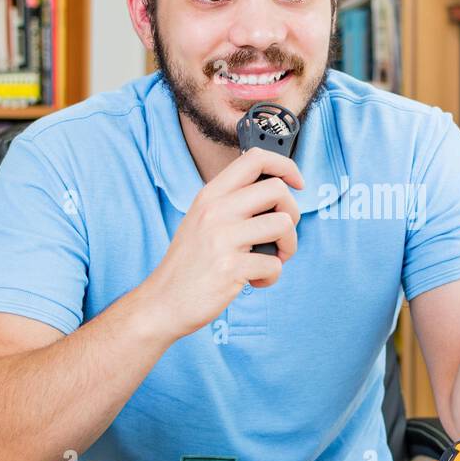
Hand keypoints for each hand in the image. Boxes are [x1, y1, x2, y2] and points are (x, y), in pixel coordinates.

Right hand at [144, 148, 303, 339]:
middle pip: (278, 190)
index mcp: (210, 195)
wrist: (163, 302)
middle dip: (292, 213)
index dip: (285, 166)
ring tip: (272, 259)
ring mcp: (222, 238)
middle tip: (280, 235)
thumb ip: (233, 203)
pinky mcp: (230, 268)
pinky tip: (254, 281)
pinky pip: (274, 264)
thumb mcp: (202, 220)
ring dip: (288, 246)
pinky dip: (271, 277)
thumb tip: (278, 192)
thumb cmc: (190, 263)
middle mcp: (216, 210)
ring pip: (284, 224)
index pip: (255, 158)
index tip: (296, 184)